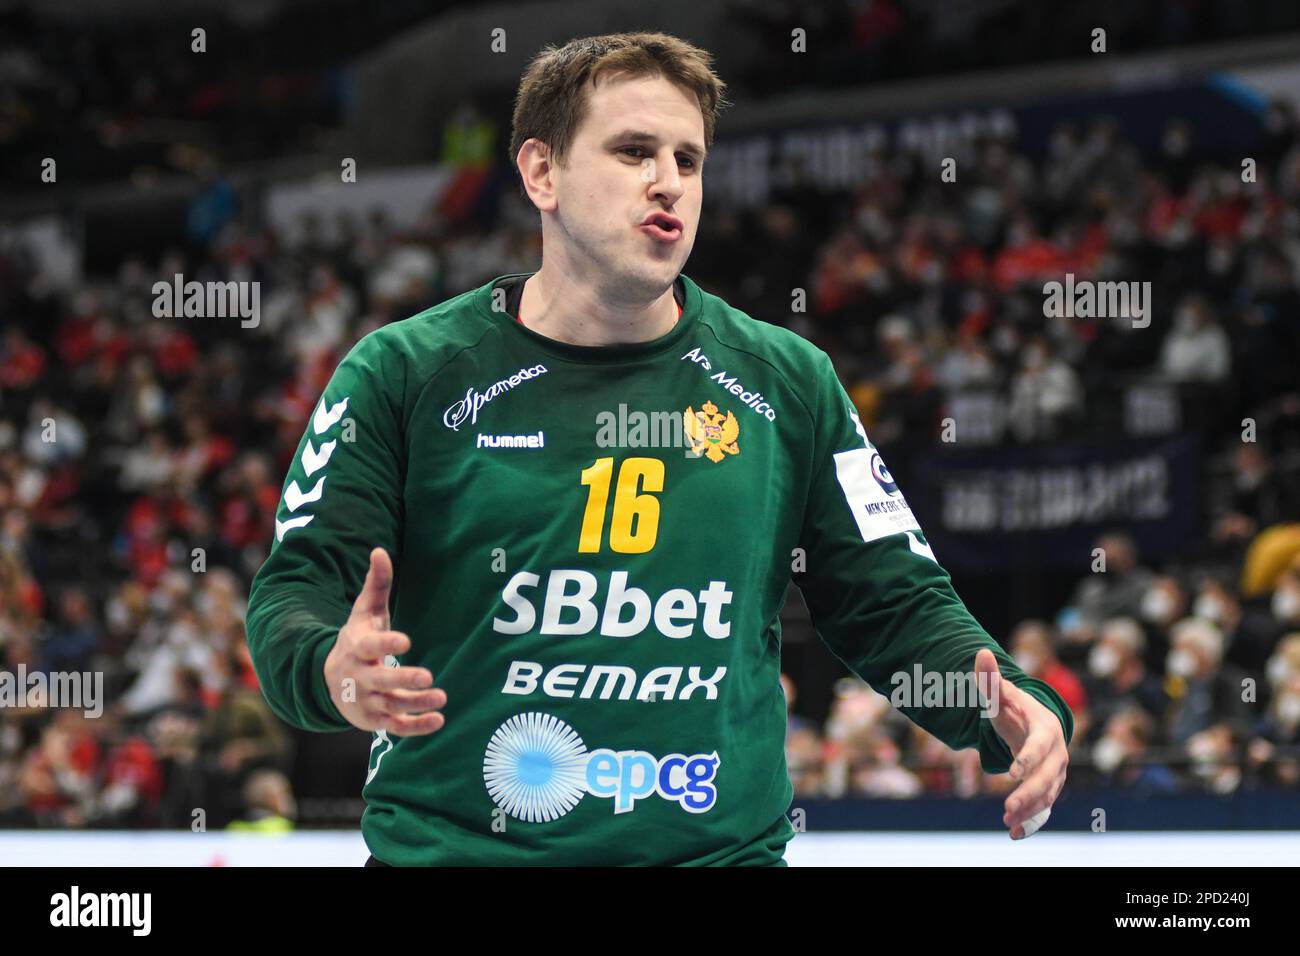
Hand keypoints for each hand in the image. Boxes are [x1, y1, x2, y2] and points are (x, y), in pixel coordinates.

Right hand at [324, 547, 446, 735]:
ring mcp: (366, 700)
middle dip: (403, 680)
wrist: (329, 679)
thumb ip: (376, 584)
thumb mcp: (365, 612)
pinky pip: (395, 726)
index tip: (406, 642)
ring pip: (391, 706)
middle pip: (381, 681)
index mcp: (357, 648)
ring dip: (416, 705)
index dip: (387, 645)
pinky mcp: (374, 719)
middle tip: (428, 677)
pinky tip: (438, 721)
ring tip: (442, 698)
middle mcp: (359, 677)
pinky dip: (415, 727)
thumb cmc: (359, 638)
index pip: (370, 647)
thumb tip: (380, 550)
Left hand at [975, 648, 1068, 839]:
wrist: (1037, 726)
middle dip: (1028, 793)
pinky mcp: (1049, 789)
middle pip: (1047, 777)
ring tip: (1008, 823)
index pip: (1040, 745)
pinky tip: (1015, 835)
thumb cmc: (1017, 708)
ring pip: (1047, 796)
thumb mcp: (1002, 694)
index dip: (1028, 758)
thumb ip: (990, 678)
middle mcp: (1057, 754)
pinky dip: (1032, 822)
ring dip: (1030, 811)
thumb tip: (980, 652)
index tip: (1012, 772)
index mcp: (1046, 729)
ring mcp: (1055, 774)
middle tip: (1007, 806)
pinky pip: (1044, 808)